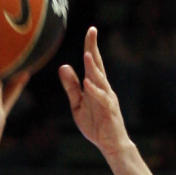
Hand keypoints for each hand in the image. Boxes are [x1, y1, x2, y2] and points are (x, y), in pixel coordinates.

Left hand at [59, 26, 130, 159]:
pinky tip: (88, 83)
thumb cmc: (96, 125)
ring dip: (93, 68)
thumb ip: (71, 87)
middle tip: (92, 31)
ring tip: (87, 54)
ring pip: (100, 80)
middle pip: (97, 65)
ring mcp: (107, 99)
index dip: (91, 46)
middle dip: (94, 48)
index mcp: (96, 85)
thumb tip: (63, 67)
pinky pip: (101, 99)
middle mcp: (103, 88)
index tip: (91, 30)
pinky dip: (94, 91)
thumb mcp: (78, 105)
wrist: (111, 144)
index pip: (93, 63)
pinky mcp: (109, 111)